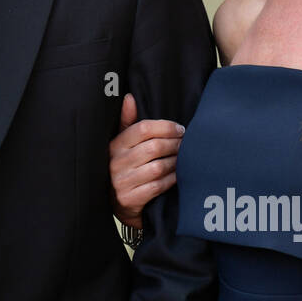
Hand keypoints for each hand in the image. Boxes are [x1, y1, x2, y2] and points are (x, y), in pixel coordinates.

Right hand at [109, 92, 183, 228]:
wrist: (118, 203)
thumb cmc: (125, 167)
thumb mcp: (122, 144)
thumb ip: (128, 122)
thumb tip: (129, 98)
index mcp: (115, 144)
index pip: (143, 128)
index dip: (166, 127)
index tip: (180, 129)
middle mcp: (116, 162)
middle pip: (154, 147)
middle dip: (175, 144)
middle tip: (186, 144)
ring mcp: (121, 182)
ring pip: (158, 167)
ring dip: (176, 162)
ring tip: (184, 159)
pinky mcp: (129, 199)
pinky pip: (157, 186)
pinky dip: (171, 179)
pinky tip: (178, 175)